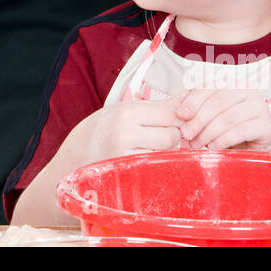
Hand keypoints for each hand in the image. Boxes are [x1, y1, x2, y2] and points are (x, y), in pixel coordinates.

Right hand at [74, 92, 192, 164]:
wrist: (80, 152)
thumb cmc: (109, 127)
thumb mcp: (129, 110)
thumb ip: (161, 106)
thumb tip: (190, 96)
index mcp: (127, 112)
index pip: (170, 113)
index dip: (179, 118)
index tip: (176, 120)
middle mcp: (125, 133)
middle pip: (171, 135)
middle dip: (173, 136)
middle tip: (162, 136)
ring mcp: (125, 156)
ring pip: (166, 153)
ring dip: (167, 152)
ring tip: (152, 148)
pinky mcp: (127, 173)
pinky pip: (157, 168)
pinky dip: (158, 164)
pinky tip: (148, 160)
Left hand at [175, 89, 270, 150]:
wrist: (250, 155)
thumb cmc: (226, 135)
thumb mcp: (208, 119)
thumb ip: (194, 110)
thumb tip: (178, 109)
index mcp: (233, 84)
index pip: (210, 88)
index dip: (193, 101)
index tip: (180, 115)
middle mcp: (249, 92)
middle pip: (218, 101)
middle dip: (198, 119)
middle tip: (186, 134)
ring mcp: (260, 108)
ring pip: (228, 117)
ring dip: (208, 132)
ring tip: (197, 144)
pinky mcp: (267, 127)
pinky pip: (241, 131)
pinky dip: (224, 140)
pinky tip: (213, 147)